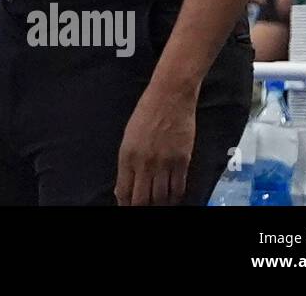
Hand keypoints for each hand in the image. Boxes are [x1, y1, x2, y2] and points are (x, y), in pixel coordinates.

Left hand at [116, 85, 195, 204]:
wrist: (170, 97)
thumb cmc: (146, 112)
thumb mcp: (129, 136)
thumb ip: (128, 162)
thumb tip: (126, 184)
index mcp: (127, 155)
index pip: (124, 191)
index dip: (125, 204)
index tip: (127, 206)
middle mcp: (144, 163)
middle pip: (142, 199)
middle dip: (141, 207)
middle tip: (143, 208)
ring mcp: (164, 163)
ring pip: (161, 198)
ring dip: (159, 204)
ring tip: (159, 204)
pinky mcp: (182, 161)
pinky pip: (178, 188)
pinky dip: (175, 197)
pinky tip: (173, 198)